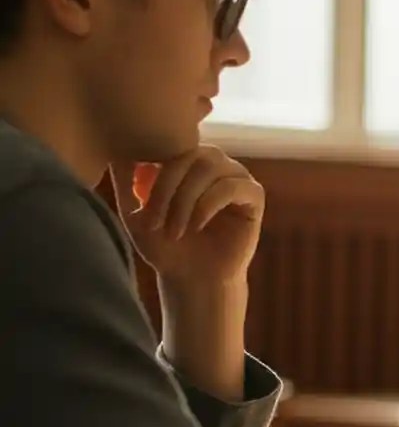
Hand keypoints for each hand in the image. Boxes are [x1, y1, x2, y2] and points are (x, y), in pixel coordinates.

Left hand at [109, 145, 264, 284]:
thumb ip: (125, 182)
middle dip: (167, 187)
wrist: (193, 279)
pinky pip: (231, 187)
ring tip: (175, 230)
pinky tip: (196, 226)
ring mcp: (236, 177)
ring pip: (210, 168)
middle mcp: (214, 163)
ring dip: (186, 200)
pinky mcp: (254, 196)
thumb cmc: (164, 246)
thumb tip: (118, 152)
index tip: (138, 204)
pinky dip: (208, 205)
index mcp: (187, 161)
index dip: (153, 172)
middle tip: (154, 221)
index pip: (171, 147)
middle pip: (191, 154)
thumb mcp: (135, 213)